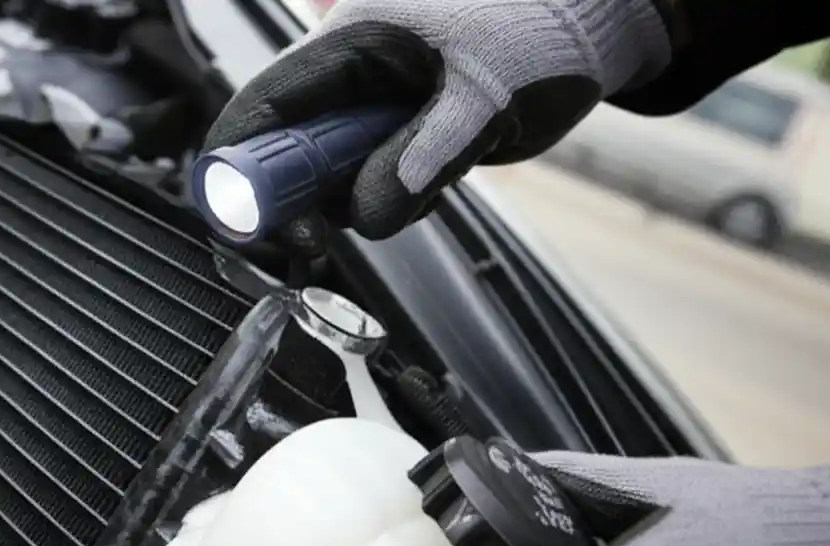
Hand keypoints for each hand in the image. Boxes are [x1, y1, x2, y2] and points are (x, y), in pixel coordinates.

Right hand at [204, 0, 672, 241]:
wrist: (594, 25)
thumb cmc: (542, 34)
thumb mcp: (479, 100)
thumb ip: (417, 159)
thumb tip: (362, 217)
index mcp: (350, 42)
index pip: (261, 105)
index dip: (235, 165)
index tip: (243, 223)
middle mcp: (349, 75)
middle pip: (285, 150)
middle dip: (305, 198)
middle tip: (326, 236)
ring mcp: (374, 106)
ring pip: (332, 176)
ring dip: (363, 200)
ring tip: (428, 179)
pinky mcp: (401, 133)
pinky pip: (375, 182)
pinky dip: (397, 197)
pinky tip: (439, 178)